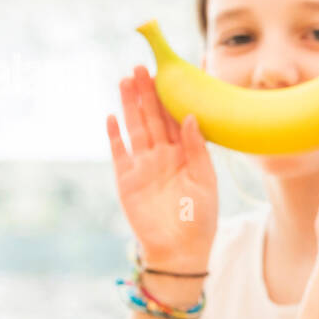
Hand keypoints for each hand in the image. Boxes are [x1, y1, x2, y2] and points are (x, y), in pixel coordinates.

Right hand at [106, 66, 217, 268]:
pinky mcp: (126, 180)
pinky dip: (114, 136)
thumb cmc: (200, 218)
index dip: (169, 97)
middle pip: (152, 118)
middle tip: (140, 68)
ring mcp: (142, 166)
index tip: (166, 73)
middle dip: (146, 93)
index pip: (174, 119)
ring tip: (125, 81)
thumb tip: (190, 116)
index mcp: (184, 154)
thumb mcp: (205, 180)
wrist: (181, 250)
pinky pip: (118, 153)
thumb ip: (196, 148)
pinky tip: (112, 117)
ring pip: (135, 129)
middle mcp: (162, 155)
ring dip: (130, 106)